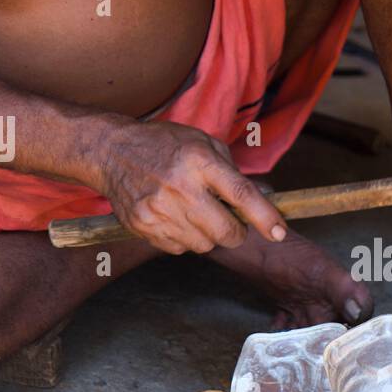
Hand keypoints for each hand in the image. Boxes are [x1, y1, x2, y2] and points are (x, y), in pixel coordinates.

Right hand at [96, 122, 285, 254]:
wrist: (112, 152)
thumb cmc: (163, 145)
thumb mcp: (202, 142)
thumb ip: (230, 170)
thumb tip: (258, 201)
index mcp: (200, 162)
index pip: (240, 195)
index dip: (264, 217)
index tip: (279, 233)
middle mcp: (180, 188)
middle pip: (226, 232)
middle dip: (235, 232)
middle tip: (229, 220)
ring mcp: (160, 211)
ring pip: (204, 245)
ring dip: (208, 235)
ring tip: (194, 212)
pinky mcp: (145, 227)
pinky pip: (180, 249)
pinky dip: (185, 238)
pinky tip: (175, 217)